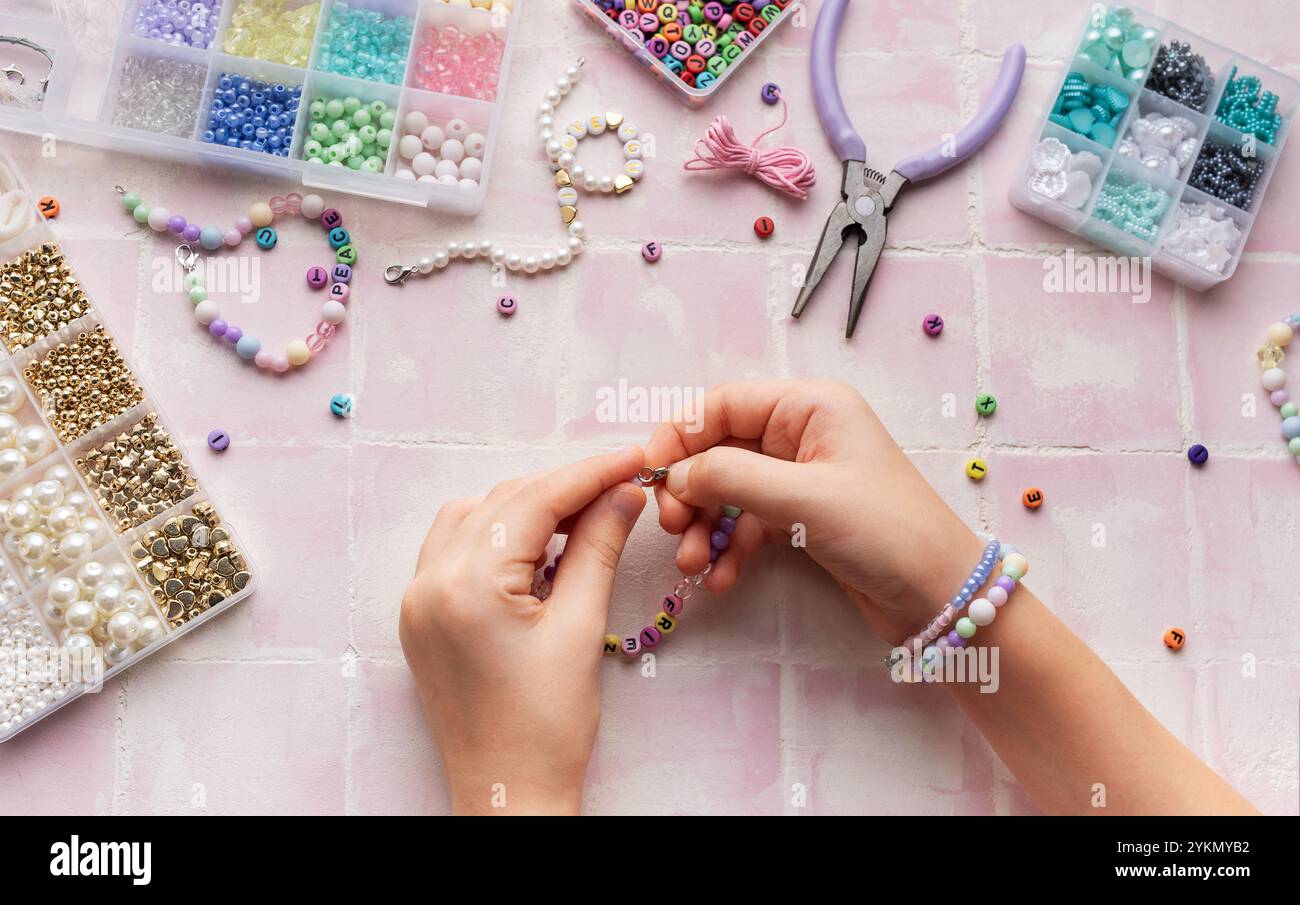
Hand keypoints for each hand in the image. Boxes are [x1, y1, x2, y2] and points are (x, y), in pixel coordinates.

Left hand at [399, 446, 646, 814]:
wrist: (508, 793)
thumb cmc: (546, 728)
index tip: (633, 458)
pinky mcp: (421, 617)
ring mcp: (417, 600)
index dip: (590, 474)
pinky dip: (497, 534)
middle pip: (502, 502)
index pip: (534, 502)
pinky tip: (538, 545)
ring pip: (474, 518)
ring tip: (584, 515)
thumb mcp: (580, 629)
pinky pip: (454, 549)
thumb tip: (623, 493)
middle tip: (621, 485)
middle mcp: (428, 584)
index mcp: (466, 586)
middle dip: (563, 488)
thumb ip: (598, 548)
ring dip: (528, 507)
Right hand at [644, 380, 984, 642]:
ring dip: (704, 526)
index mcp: (811, 406)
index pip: (724, 404)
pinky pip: (747, 523)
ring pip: (728, 491)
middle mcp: (804, 434)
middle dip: (690, 490)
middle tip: (674, 528)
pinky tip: (720, 578)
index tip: (649, 474)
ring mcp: (801, 477)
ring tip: (694, 565)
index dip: (680, 435)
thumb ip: (732, 478)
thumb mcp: (804, 499)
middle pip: (720, 449)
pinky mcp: (802, 517)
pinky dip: (729, 548)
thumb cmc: (887, 532)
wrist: (941, 597)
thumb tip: (674, 474)